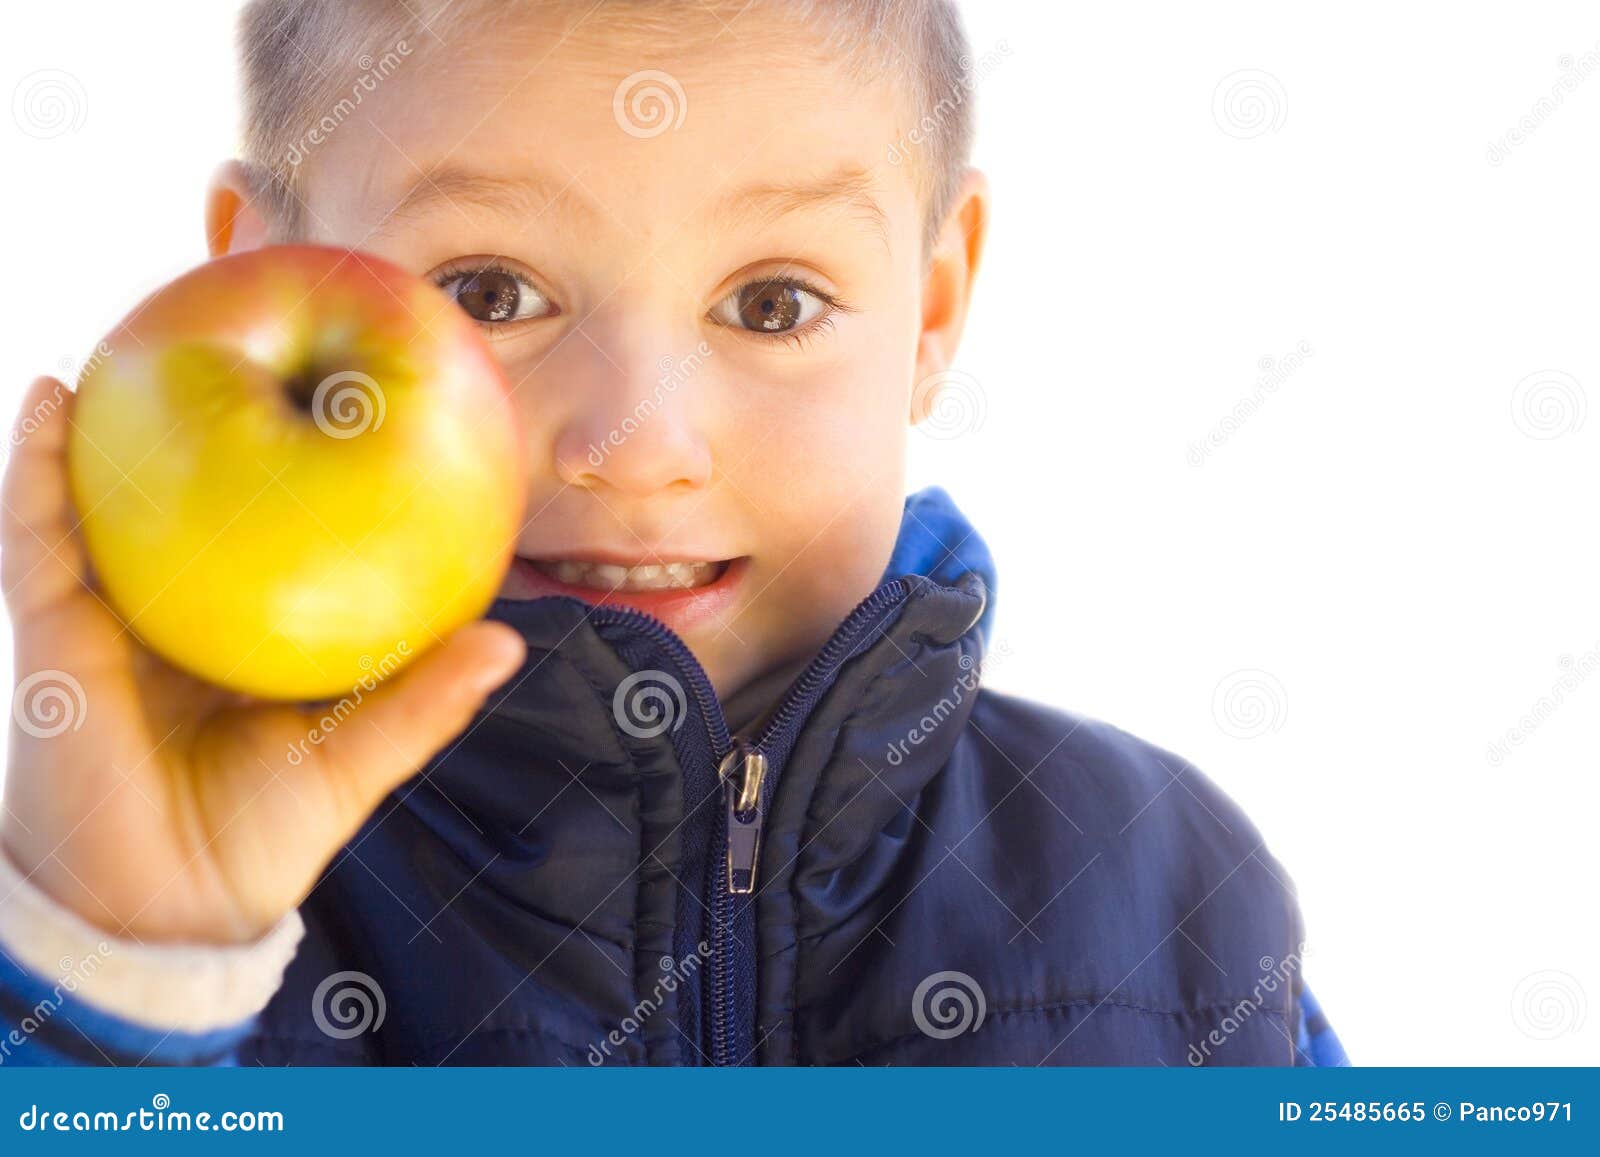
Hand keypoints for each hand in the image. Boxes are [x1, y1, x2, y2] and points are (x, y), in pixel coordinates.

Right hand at [0, 376, 524, 944]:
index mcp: (247, 625)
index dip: (301, 467)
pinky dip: (38, 465)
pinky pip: (40, 532)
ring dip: (116, 413)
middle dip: (209, 418)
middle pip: (192, 497)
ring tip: (140, 325)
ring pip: (106, 493)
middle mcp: (180, 605)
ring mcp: (112, 610)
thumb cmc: (259, 835)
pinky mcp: (55, 628)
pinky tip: (55, 398)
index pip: (275, 531)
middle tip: (243, 328)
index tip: (343, 392)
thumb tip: (511, 640)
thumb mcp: (355, 758)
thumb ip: (423, 702)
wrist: (162, 910)